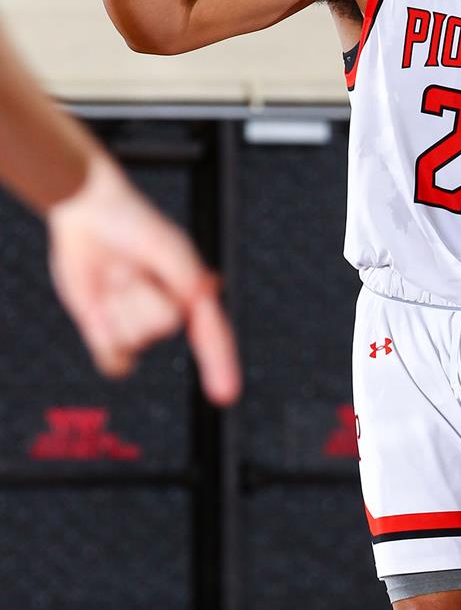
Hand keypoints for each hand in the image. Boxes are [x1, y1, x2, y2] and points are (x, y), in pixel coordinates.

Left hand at [47, 149, 241, 405]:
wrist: (86, 213)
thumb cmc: (132, 222)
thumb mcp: (165, 244)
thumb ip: (185, 274)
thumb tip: (195, 301)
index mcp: (191, 294)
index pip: (212, 337)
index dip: (221, 366)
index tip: (225, 396)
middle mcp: (169, 313)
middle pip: (159, 329)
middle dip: (138, 296)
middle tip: (128, 266)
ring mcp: (138, 326)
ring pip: (131, 341)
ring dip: (115, 305)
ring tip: (113, 275)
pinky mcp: (108, 333)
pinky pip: (113, 361)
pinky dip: (104, 342)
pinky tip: (100, 310)